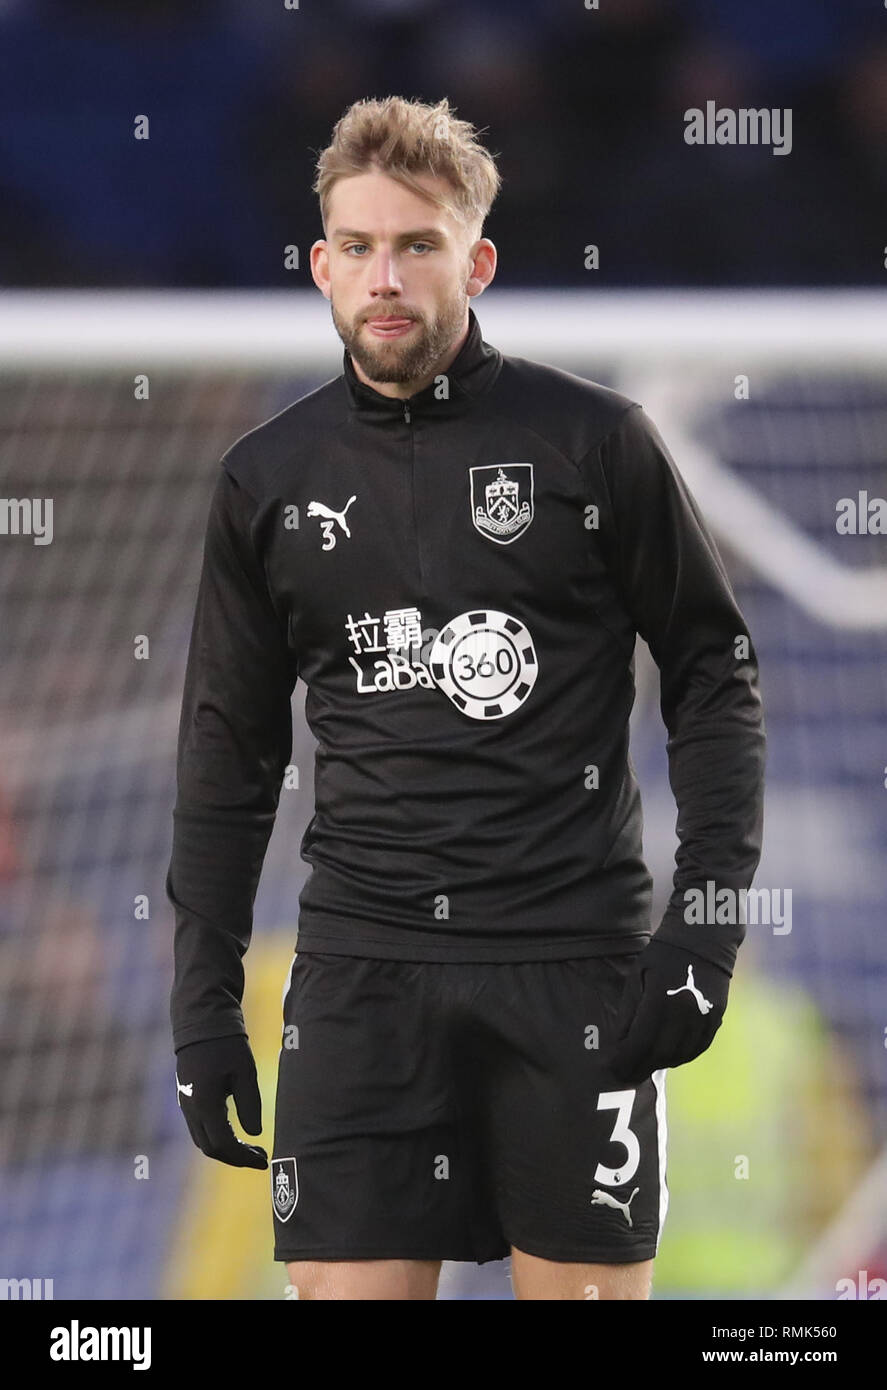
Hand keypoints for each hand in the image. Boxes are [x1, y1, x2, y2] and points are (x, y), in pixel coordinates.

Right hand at [174, 1034, 267, 1168]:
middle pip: (211, 1148)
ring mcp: (186, 1104)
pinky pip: (200, 1128)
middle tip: (261, 1156)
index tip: (264, 1160)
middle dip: (236, 1157)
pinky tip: (237, 1133)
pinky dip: (218, 1136)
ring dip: (227, 1148)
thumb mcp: (245, 1072)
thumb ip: (250, 1105)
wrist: (202, 1021)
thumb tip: (254, 1133)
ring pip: (203, 1140)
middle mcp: (191, 1108)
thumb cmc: (227, 1044)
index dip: (243, 1157)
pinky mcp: (188, 1098)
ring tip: (253, 1147)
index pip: (223, 1145)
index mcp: (205, 1104)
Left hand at [607, 939, 730, 1084]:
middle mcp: (684, 1014)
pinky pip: (697, 1048)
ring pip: (679, 1055)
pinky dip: (680, 1057)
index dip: (625, 1060)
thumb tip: (620, 1043)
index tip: (613, 1067)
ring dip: (659, 1064)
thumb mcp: (637, 977)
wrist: (703, 938)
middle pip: (659, 1054)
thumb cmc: (662, 955)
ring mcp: (703, 1018)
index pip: (640, 1043)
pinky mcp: (716, 1018)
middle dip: (639, 1067)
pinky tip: (667, 1057)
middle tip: (625, 1074)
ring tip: (643, 1065)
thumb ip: (629, 1012)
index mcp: (661, 1001)